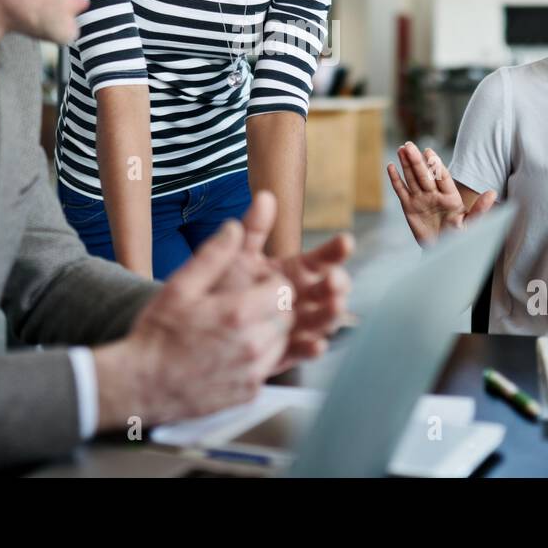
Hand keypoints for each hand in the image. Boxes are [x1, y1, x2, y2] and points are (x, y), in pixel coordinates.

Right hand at [93, 216, 293, 429]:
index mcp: (238, 313)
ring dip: (269, 332)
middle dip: (273, 307)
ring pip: (282, 342)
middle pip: (286, 316)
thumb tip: (234, 227)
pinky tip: (232, 352)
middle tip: (246, 306)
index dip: (270, 284)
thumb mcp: (180, 286)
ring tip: (238, 329)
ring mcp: (252, 372)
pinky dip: (260, 357)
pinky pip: (269, 367)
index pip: (283, 290)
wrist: (142, 385)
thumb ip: (213, 255)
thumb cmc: (158, 333)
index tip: (252, 286)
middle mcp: (252, 344)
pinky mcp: (249, 392)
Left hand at [219, 191, 353, 373]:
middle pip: (328, 291)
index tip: (346, 241)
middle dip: (337, 285)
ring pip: (322, 320)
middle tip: (335, 281)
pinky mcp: (286, 351)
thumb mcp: (238, 254)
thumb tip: (265, 196)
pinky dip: (312, 348)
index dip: (335, 250)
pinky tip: (316, 345)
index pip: (322, 259)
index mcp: (295, 272)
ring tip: (334, 307)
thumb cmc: (223, 284)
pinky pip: (302, 350)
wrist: (200, 323)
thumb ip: (253, 228)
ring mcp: (297, 325)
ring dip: (331, 314)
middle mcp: (302, 298)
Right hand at [387, 141, 494, 243]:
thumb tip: (492, 193)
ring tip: (401, 149)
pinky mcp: (409, 207)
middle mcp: (435, 195)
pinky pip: (402, 191)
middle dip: (417, 160)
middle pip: (424, 175)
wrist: (442, 252)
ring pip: (412, 178)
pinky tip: (391, 167)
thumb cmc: (459, 238)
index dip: (435, 165)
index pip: (442, 177)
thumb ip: (480, 209)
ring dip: (406, 164)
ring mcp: (421, 199)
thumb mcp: (471, 224)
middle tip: (409, 145)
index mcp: (451, 197)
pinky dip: (396, 179)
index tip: (429, 152)